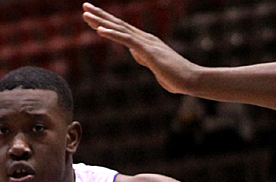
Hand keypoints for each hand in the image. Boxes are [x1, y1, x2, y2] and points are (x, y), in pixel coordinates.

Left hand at [82, 3, 196, 94]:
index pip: (121, 29)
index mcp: (144, 42)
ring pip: (120, 29)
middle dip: (100, 15)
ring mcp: (146, 43)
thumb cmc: (174, 76)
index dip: (106, 21)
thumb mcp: (153, 65)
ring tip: (86, 14)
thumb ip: (144, 57)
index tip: (91, 15)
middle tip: (84, 6)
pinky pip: (126, 40)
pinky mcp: (148, 51)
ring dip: (101, 21)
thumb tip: (136, 52)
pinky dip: (112, 34)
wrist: (190, 79)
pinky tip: (99, 30)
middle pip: (118, 24)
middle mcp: (144, 38)